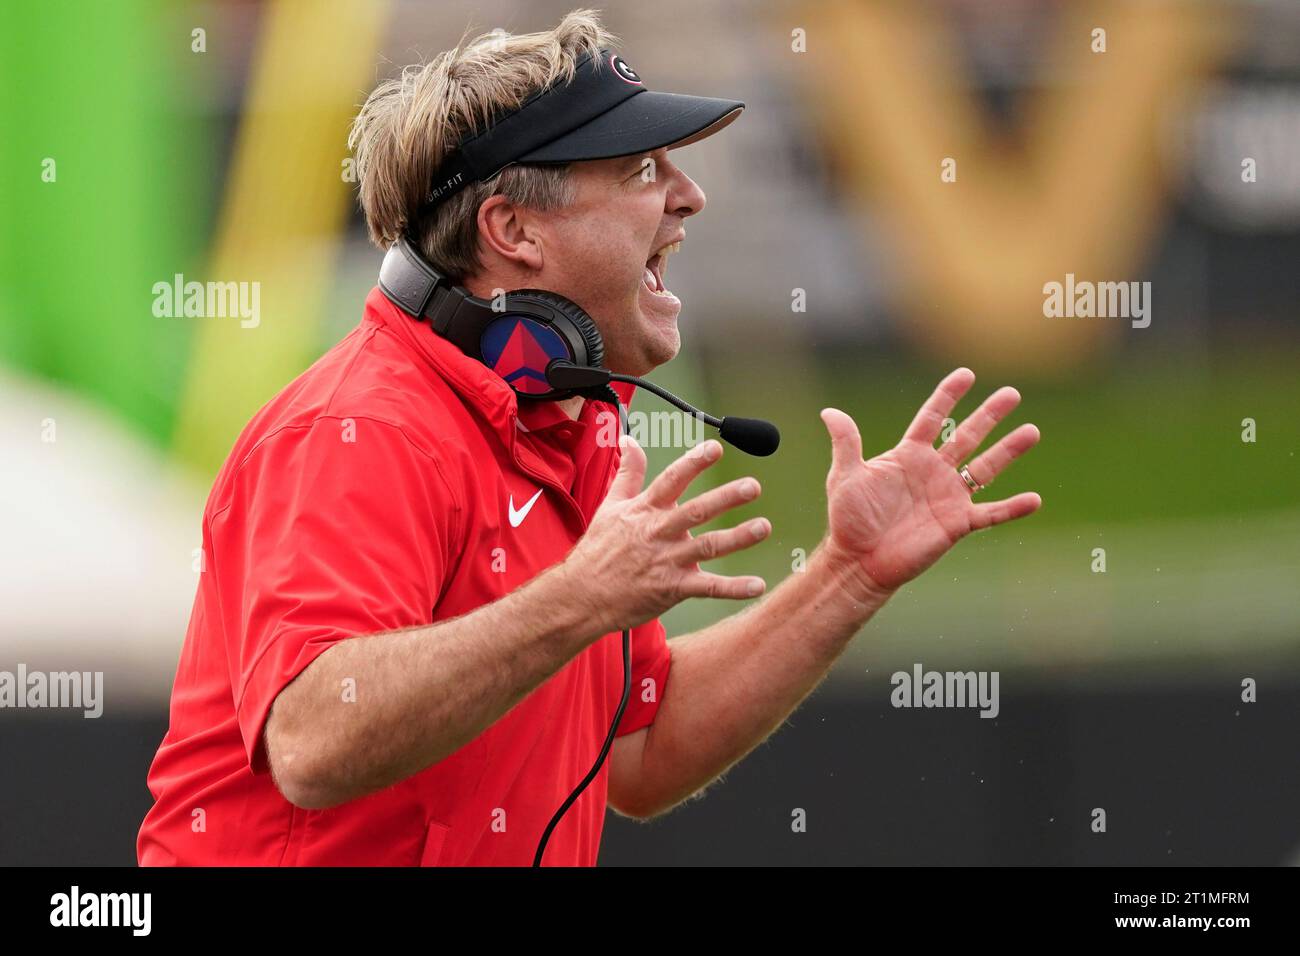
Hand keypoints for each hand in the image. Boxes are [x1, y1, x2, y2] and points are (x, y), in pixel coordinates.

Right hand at [563, 436, 769, 633]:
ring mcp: (667, 561)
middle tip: (753, 486)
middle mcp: (659, 533)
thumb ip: (628, 472)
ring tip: (764, 527)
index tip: (715, 447)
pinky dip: (734, 588)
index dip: (693, 463)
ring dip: (738, 538)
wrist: (581, 595)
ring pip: (708, 547)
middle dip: (726, 498)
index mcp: (645, 510)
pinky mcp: (673, 588)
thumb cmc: (598, 550)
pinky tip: (758, 585)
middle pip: (696, 511)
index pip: (672, 480)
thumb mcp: (610, 505)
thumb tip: (629, 439)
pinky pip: (708, 587)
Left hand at [819, 368, 1041, 594]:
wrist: (859, 561)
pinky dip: (1012, 508)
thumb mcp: (845, 476)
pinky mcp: (957, 523)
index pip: (932, 419)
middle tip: (1012, 393)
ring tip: (1032, 430)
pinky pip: (991, 514)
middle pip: (967, 436)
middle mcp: (933, 472)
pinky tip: (1035, 499)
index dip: (948, 396)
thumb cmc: (850, 519)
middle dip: (989, 415)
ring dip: (1009, 450)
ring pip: (986, 468)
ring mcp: (948, 496)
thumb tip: (829, 411)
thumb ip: (846, 443)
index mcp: (908, 456)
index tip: (966, 374)